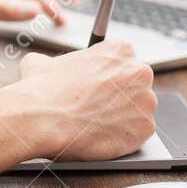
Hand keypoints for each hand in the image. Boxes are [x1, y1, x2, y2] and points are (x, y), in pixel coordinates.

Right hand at [7, 44, 156, 161]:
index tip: (99, 88)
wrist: (41, 120)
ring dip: (124, 118)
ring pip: (139, 111)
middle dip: (121, 97)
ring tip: (97, 125)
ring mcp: (146, 102)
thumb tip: (49, 67)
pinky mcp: (145, 128)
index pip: (123, 63)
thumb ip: (55, 62)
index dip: (109, 78)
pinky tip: (104, 137)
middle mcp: (139, 72)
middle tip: (98, 108)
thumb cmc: (40, 90)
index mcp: (120, 49)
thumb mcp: (41, 62)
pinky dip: (125, 138)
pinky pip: (139, 133)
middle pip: (136, 86)